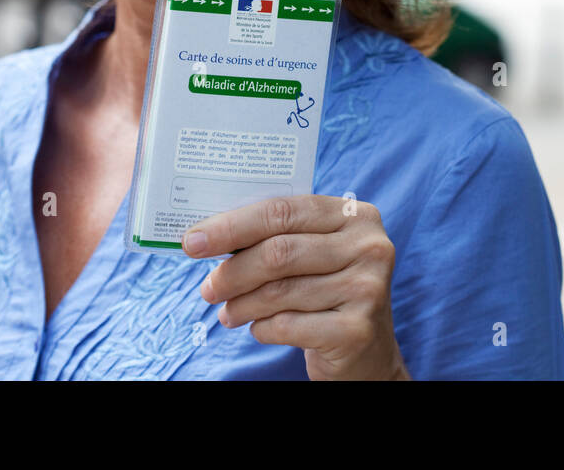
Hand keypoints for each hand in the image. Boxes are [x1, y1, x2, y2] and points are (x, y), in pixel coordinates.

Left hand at [184, 195, 409, 380]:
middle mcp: (370, 247)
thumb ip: (279, 236)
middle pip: (279, 251)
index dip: (232, 225)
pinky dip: (263, 328)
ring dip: (242, 304)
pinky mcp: (357, 330)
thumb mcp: (314, 253)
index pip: (283, 210)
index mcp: (357, 214)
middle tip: (207, 287)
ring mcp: (367, 288)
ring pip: (280, 291)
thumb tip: (208, 236)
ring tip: (228, 312)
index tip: (193, 241)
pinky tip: (259, 328)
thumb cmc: (327, 291)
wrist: (367, 352)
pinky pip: (288, 326)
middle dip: (233, 271)